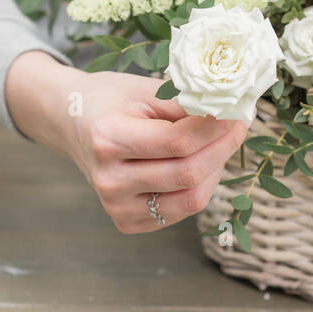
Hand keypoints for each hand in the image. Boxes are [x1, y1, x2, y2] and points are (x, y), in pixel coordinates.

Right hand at [5, 51, 248, 232]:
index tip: (236, 111)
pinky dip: (201, 187)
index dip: (216, 128)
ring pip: (191, 198)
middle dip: (224, 147)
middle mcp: (109, 180)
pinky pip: (181, 211)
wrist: (73, 123)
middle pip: (188, 173)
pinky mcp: (126, 222)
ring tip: (222, 142)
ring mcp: (116, 206)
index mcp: (108, 139)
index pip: (179, 142)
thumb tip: (231, 112)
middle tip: (239, 125)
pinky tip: (201, 163)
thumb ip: (185, 104)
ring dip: (217, 169)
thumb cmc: (111, 101)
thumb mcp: (145, 90)